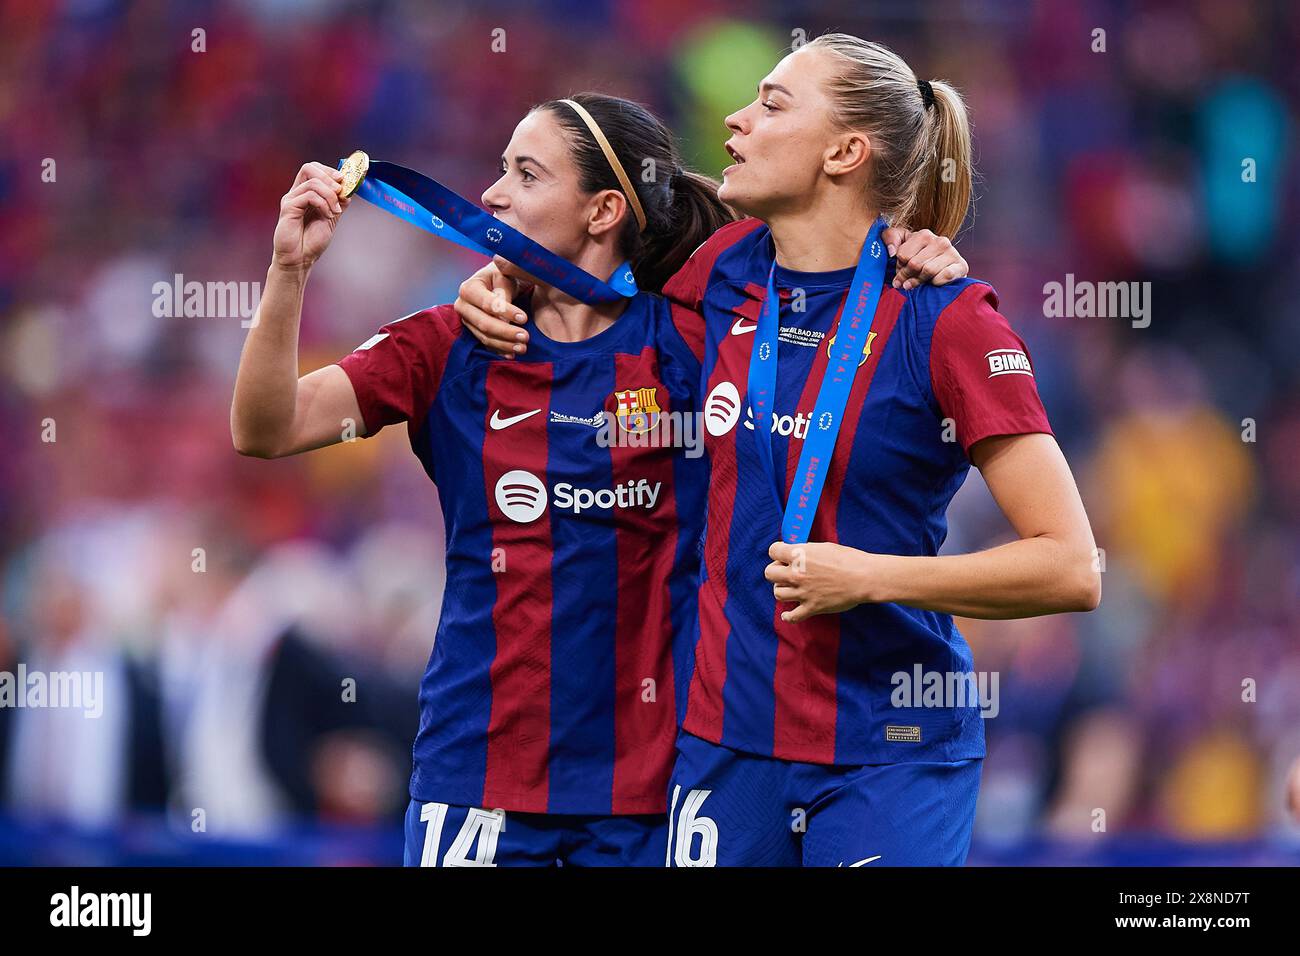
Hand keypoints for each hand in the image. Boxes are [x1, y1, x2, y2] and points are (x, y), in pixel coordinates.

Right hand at [272, 162, 350, 270]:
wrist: (300, 260)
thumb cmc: (311, 242)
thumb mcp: (330, 219)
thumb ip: (338, 204)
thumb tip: (348, 190)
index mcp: (305, 193)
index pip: (314, 169)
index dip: (330, 171)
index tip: (343, 181)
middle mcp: (296, 193)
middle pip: (309, 168)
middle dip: (329, 177)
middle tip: (340, 192)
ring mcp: (291, 199)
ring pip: (313, 182)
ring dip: (330, 196)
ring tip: (335, 211)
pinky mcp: (288, 208)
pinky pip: (309, 196)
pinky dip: (323, 204)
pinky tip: (327, 216)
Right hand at [454, 261, 529, 356]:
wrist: (498, 281)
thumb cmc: (503, 275)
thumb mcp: (505, 276)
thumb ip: (504, 289)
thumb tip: (504, 313)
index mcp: (469, 288)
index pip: (487, 304)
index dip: (506, 312)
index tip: (524, 319)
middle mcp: (462, 305)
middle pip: (483, 323)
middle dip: (505, 332)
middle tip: (525, 337)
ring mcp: (466, 321)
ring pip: (484, 337)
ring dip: (504, 344)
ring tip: (522, 348)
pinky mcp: (473, 331)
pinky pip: (485, 344)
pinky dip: (499, 350)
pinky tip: (512, 354)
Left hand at [764, 540, 883, 622]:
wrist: (864, 578)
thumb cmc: (849, 559)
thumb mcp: (824, 547)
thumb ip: (806, 551)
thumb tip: (795, 552)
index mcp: (799, 555)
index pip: (772, 550)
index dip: (777, 552)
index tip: (783, 555)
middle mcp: (797, 574)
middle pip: (769, 573)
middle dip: (776, 571)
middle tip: (787, 571)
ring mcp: (803, 592)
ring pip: (777, 593)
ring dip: (783, 589)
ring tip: (792, 588)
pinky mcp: (812, 607)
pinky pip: (792, 616)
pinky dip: (788, 616)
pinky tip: (787, 614)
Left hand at [880, 227, 966, 288]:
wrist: (945, 269)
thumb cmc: (919, 258)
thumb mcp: (901, 243)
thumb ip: (890, 237)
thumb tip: (892, 252)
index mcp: (924, 234)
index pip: (903, 255)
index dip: (899, 267)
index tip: (899, 272)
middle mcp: (940, 241)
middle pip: (914, 264)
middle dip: (907, 276)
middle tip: (904, 284)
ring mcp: (952, 253)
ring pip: (928, 271)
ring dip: (919, 281)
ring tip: (915, 285)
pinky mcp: (961, 266)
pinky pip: (944, 276)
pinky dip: (936, 282)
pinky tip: (933, 283)